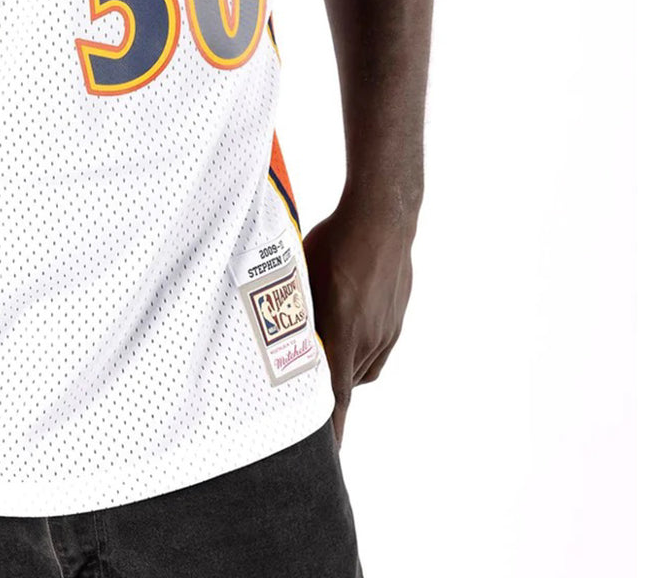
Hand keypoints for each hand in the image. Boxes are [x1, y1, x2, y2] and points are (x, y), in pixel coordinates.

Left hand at [302, 198, 414, 445]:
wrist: (382, 218)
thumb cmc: (334, 242)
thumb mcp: (302, 276)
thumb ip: (297, 314)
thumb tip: (280, 333)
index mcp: (343, 333)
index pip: (336, 398)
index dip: (331, 431)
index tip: (326, 458)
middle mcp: (368, 340)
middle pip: (345, 385)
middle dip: (327, 396)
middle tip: (303, 403)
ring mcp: (386, 332)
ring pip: (361, 370)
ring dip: (342, 370)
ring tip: (322, 354)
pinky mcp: (396, 321)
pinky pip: (376, 353)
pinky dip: (359, 355)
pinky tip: (346, 336)